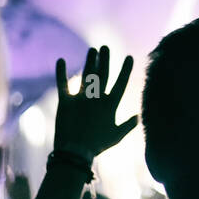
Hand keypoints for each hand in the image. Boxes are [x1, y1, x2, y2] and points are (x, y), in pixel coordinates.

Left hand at [53, 46, 137, 162]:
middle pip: (103, 74)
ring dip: (89, 61)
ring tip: (92, 50)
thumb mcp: (116, 136)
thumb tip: (138, 117)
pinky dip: (61, 72)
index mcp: (110, 104)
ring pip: (87, 75)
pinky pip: (63, 84)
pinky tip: (60, 60)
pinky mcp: (65, 102)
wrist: (75, 151)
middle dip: (105, 59)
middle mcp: (97, 97)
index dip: (125, 70)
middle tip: (105, 47)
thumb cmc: (98, 145)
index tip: (129, 57)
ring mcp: (81, 98)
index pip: (120, 83)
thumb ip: (128, 125)